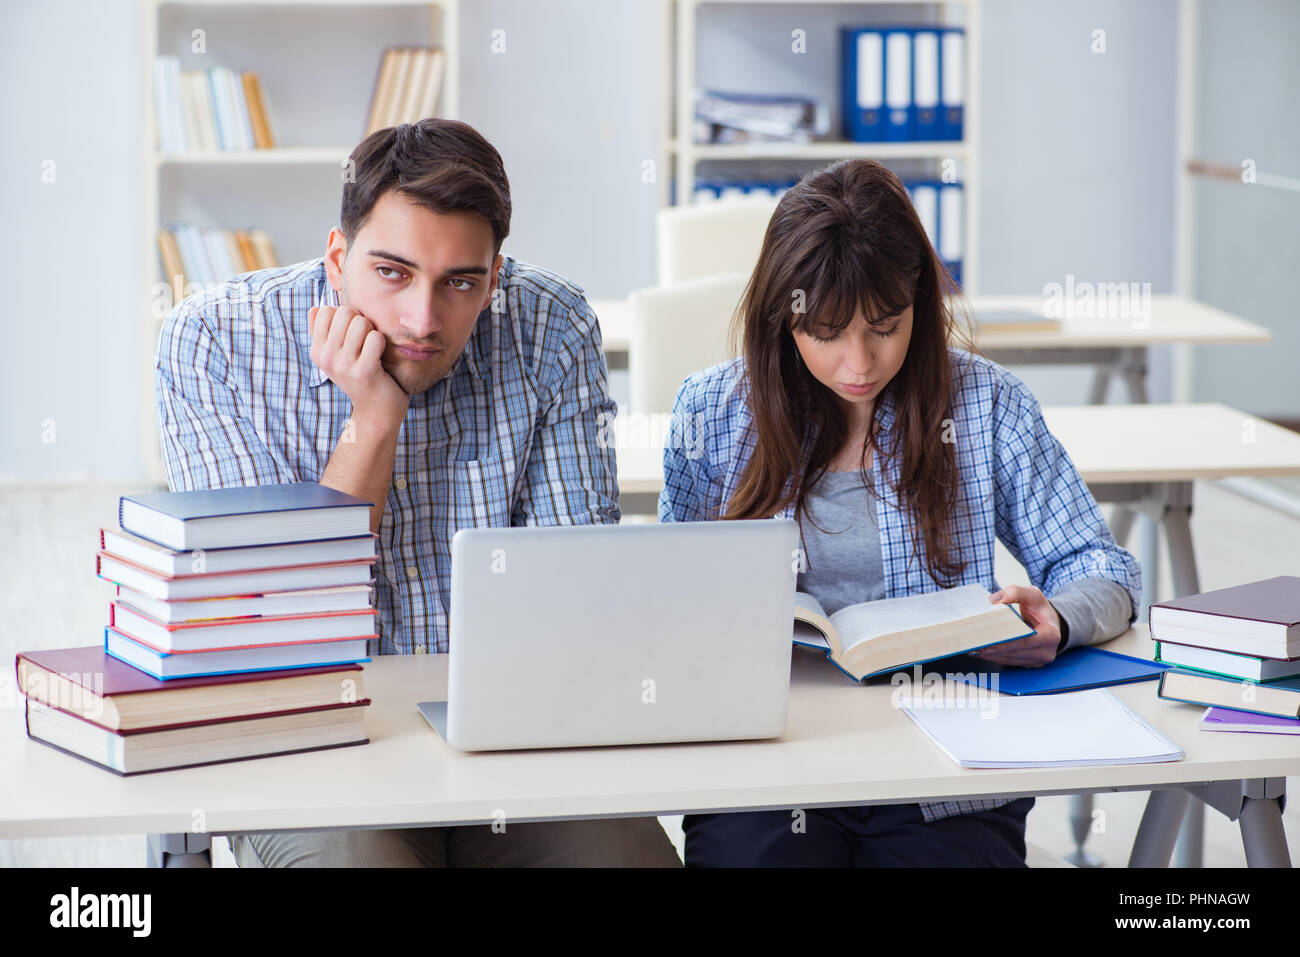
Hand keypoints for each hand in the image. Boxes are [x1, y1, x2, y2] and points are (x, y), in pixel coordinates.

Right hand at [308, 305, 407, 430]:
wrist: (377, 410)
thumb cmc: (361, 376)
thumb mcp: (336, 356)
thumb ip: (324, 332)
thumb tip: (317, 307)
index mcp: (317, 351)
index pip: (325, 310)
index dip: (344, 315)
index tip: (350, 333)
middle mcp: (326, 358)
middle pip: (345, 311)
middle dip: (361, 320)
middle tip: (365, 340)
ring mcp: (343, 365)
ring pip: (361, 322)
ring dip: (372, 331)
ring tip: (372, 348)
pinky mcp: (364, 371)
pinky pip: (376, 338)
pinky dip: (382, 342)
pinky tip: (380, 356)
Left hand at [973, 584, 1061, 667]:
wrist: (1049, 622)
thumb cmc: (1040, 609)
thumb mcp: (1032, 594)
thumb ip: (1015, 592)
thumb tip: (994, 600)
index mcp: (1051, 635)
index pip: (1025, 641)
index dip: (1005, 642)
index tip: (986, 641)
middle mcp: (1046, 652)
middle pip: (1014, 652)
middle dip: (993, 649)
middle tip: (972, 644)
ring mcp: (1037, 661)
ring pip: (1009, 660)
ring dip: (989, 655)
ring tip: (971, 647)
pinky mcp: (1028, 664)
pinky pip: (1009, 662)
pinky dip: (993, 656)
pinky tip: (978, 651)